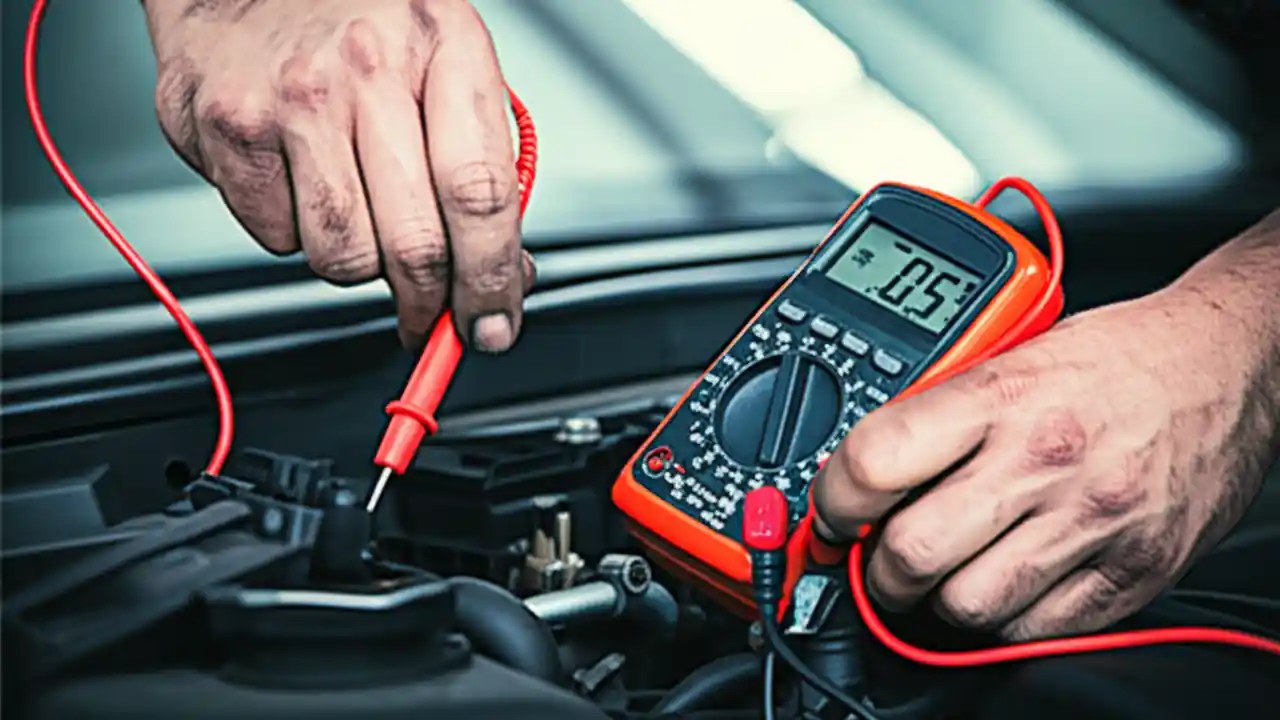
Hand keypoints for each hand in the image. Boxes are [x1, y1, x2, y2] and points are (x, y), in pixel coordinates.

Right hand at [144, 0, 533, 349]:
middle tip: (432, 316)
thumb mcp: (448, 64)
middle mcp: (365, 70)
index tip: (493, 323)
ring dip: (358, 261)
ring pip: (341, 257)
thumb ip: (482, 166)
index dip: (492, 279)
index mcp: (443, 48)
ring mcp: (289, 100)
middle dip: (431, 305)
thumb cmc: (363, 18)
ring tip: (356, 209)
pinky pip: (276, 239)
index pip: (480, 195)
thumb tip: (505, 275)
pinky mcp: (225, 128)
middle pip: (413, 244)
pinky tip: (299, 177)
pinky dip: (294, 230)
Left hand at [812, 287, 1277, 640]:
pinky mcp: (1133, 568)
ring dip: (937, 600)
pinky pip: (1036, 628)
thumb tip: (865, 462)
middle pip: (911, 552)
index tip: (830, 513)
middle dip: (875, 570)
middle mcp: (1043, 459)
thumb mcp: (1013, 352)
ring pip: (966, 604)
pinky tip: (1006, 582)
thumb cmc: (1119, 355)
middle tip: (877, 558)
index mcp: (999, 395)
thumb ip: (940, 409)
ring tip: (944, 572)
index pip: (873, 463)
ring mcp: (1090, 520)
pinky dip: (1006, 619)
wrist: (1228, 359)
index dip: (831, 501)